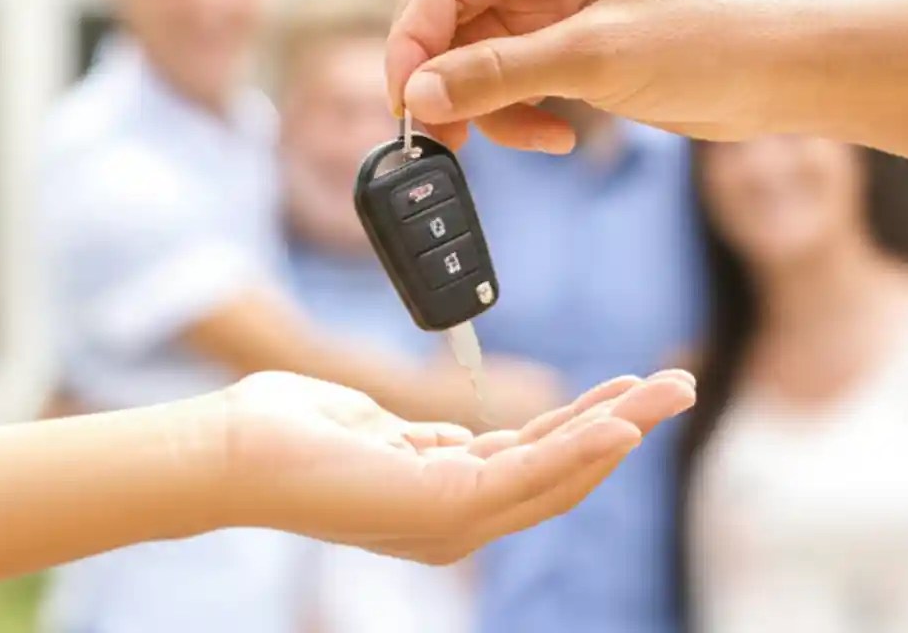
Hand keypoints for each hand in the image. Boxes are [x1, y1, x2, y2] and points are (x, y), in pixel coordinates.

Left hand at [207, 369, 694, 563]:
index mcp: (442, 497)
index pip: (533, 464)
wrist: (229, 448)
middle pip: (561, 472)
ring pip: (558, 472)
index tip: (628, 391)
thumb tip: (455, 434)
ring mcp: (451, 519)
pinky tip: (621, 421)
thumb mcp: (377, 429)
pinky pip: (529, 474)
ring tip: (670, 393)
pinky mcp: (441, 506)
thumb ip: (425, 439)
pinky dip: (581, 447)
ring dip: (619, 431)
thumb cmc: (287, 430)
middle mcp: (455, 519)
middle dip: (623, 428)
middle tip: (678, 388)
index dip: (585, 427)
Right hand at [386, 0, 784, 152]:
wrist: (778, 72)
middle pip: (446, 26)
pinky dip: (518, 119)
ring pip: (472, 65)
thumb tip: (419, 94)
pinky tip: (557, 138)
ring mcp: (548, 16)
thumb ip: (499, 74)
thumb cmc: (708, 39)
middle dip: (439, 83)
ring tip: (518, 140)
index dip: (411, 45)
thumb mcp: (594, 57)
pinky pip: (508, 88)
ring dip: (481, 110)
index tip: (407, 105)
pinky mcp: (564, 56)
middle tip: (440, 139)